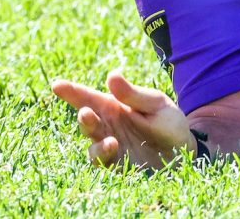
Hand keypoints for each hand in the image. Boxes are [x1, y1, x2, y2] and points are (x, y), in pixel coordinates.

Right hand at [50, 70, 193, 168]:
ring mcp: (110, 146)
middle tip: (86, 112)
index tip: (56, 84)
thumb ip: (133, 94)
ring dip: (96, 141)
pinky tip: (114, 145)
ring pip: (92, 143)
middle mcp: (108, 126)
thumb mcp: (156, 104)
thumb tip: (111, 75)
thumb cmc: (169, 122)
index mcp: (115, 106)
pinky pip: (102, 161)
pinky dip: (104, 154)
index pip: (90, 97)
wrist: (184, 151)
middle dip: (84, 117)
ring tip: (110, 138)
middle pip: (87, 120)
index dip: (72, 91)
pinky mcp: (115, 164)